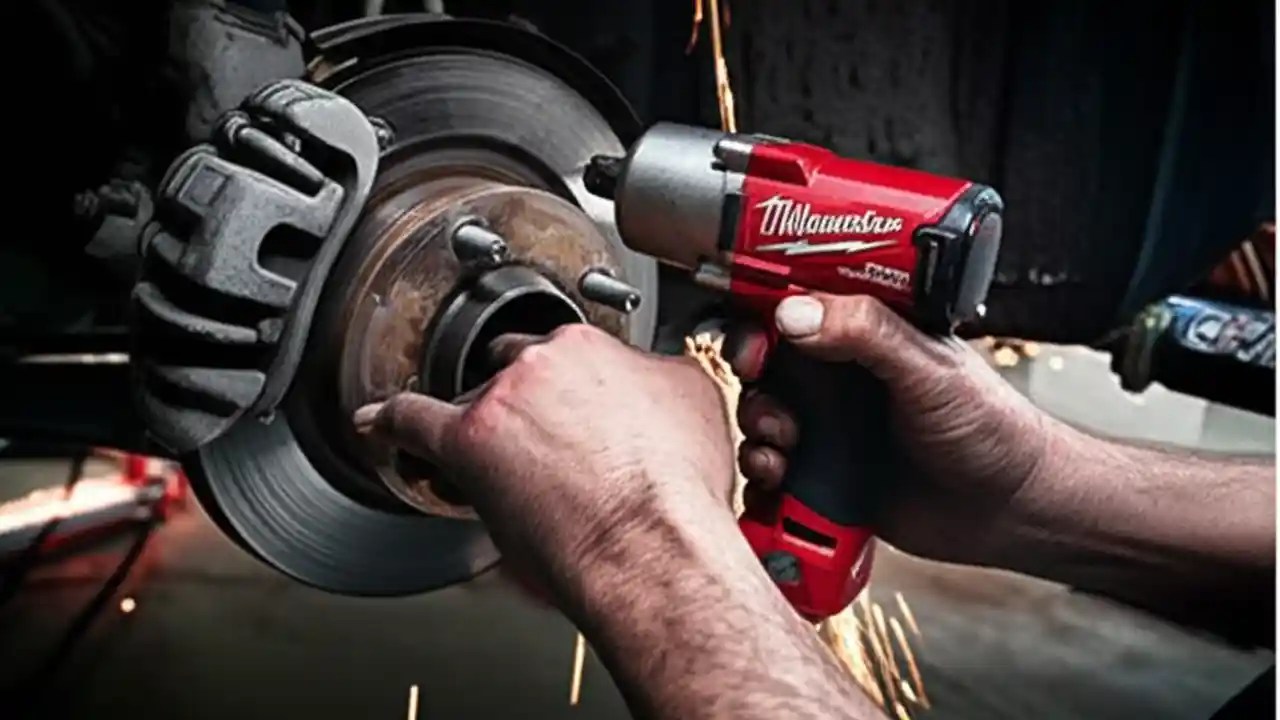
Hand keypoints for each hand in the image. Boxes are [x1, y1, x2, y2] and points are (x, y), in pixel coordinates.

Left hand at [354, 323, 736, 581]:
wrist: (657, 543)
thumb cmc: (679, 492)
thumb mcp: (698, 408)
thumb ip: (664, 382)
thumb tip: (657, 380)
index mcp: (597, 350)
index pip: (565, 354)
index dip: (568, 390)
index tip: (572, 408)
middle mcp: (548, 361)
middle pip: (516, 368)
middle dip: (525, 402)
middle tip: (543, 441)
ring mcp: (505, 398)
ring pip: (475, 399)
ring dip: (483, 428)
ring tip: (498, 466)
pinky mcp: (467, 440)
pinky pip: (415, 419)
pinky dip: (393, 420)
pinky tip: (380, 422)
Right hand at [728, 294, 1057, 566]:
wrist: (1010, 510)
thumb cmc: (991, 428)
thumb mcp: (928, 367)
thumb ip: (865, 332)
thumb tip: (795, 312)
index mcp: (864, 330)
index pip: (795, 301)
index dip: (761, 311)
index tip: (756, 338)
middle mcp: (840, 372)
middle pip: (764, 356)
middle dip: (751, 373)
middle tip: (765, 393)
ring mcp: (830, 424)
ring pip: (761, 413)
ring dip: (756, 428)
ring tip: (782, 447)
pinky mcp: (824, 474)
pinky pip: (772, 469)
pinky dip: (763, 475)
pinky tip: (782, 480)